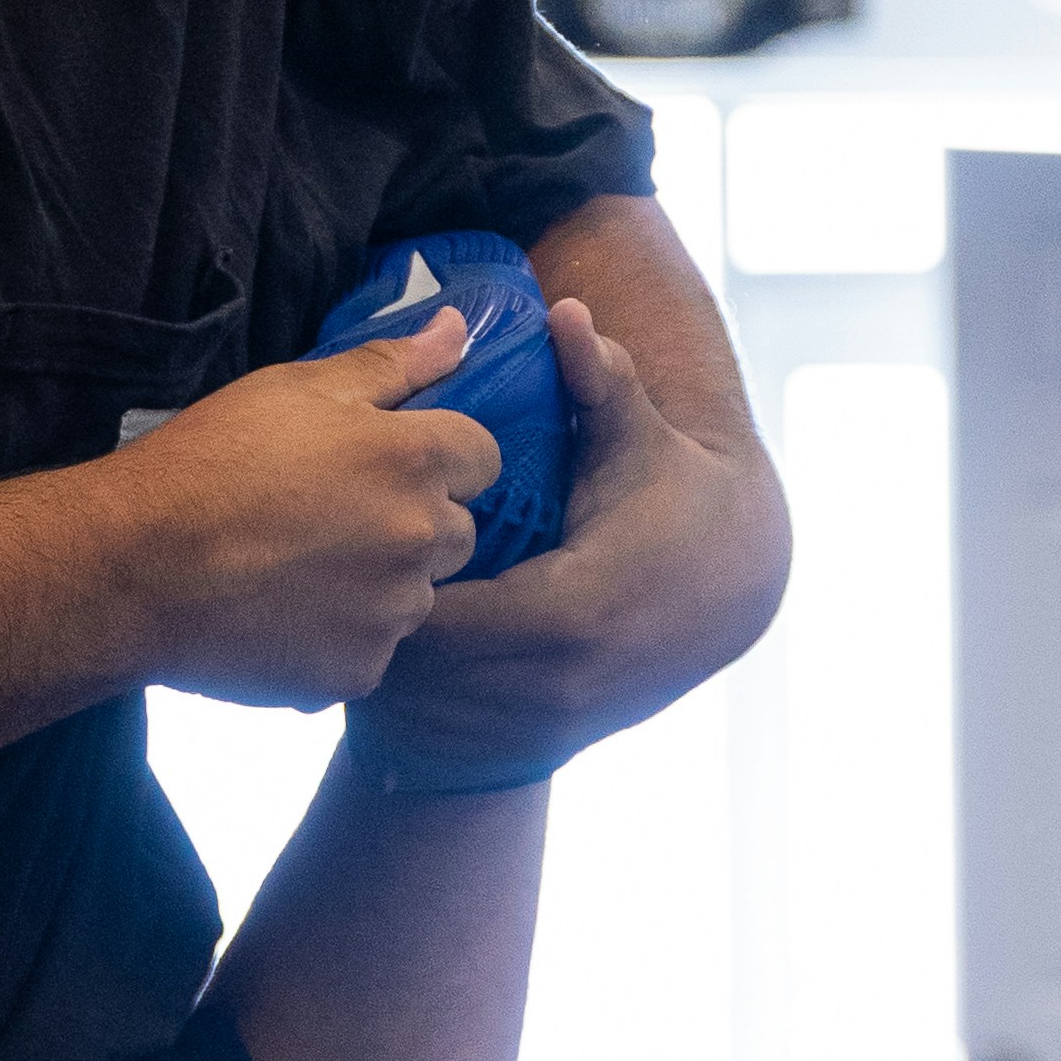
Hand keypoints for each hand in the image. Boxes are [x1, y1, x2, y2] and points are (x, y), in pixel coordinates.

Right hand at [102, 310, 502, 704]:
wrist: (135, 566)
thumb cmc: (209, 463)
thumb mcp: (295, 389)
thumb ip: (390, 365)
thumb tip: (459, 328)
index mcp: (413, 458)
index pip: (483, 457)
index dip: (438, 458)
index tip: (380, 466)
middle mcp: (420, 538)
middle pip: (457, 532)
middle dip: (413, 525)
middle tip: (332, 520)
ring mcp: (391, 612)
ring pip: (413, 597)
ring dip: (377, 586)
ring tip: (297, 573)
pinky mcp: (357, 671)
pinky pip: (370, 652)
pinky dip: (337, 640)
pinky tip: (280, 616)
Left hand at [342, 300, 788, 789]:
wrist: (731, 586)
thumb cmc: (673, 496)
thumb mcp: (640, 439)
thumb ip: (599, 381)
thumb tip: (569, 311)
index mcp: (575, 610)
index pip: (449, 622)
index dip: (393, 592)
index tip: (356, 550)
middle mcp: (565, 683)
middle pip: (428, 681)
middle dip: (374, 636)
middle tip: (330, 584)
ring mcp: (559, 722)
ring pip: (433, 726)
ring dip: (383, 681)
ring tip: (346, 617)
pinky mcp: (553, 742)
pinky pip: (456, 749)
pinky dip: (412, 719)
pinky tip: (387, 664)